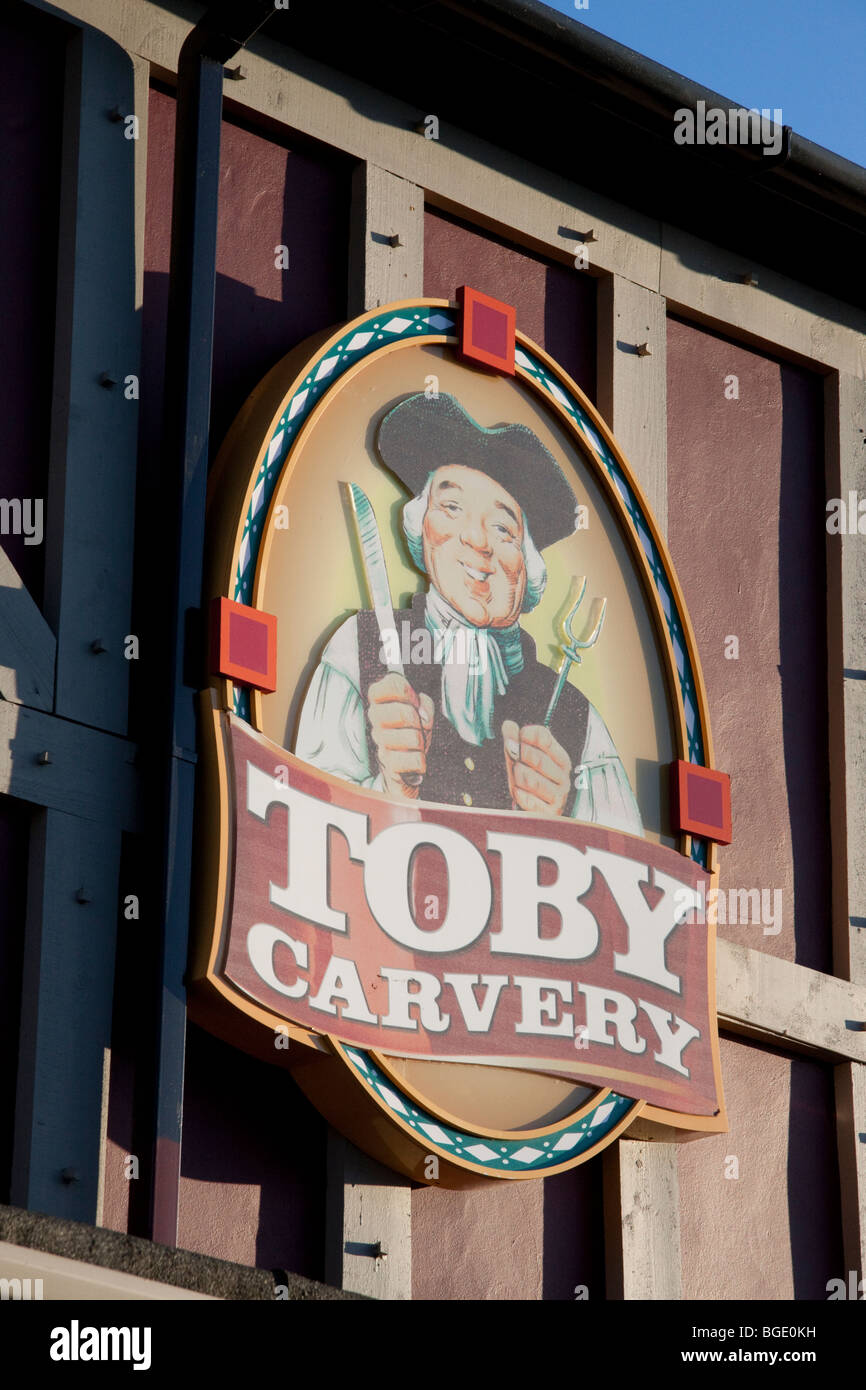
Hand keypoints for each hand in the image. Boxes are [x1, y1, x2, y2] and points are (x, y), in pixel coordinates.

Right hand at [367, 673, 433, 799]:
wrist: (405, 764)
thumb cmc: (411, 729)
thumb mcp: (421, 709)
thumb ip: (423, 702)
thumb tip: (422, 714)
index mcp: (380, 700)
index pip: (391, 684)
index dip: (407, 692)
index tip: (412, 701)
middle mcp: (375, 718)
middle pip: (403, 713)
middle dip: (418, 721)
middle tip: (418, 726)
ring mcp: (380, 742)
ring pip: (412, 738)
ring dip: (421, 742)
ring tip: (416, 744)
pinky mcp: (388, 764)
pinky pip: (412, 760)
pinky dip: (419, 761)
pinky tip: (415, 760)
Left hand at [502, 720, 571, 814]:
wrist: (534, 812)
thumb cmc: (530, 784)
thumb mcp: (520, 760)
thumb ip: (514, 742)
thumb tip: (508, 726)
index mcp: (560, 758)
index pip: (544, 738)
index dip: (526, 735)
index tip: (517, 736)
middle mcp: (563, 776)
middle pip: (537, 758)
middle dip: (519, 757)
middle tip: (513, 759)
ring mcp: (559, 794)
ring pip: (531, 779)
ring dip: (518, 777)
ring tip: (517, 778)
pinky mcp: (551, 812)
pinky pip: (530, 800)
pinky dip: (520, 795)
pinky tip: (519, 793)